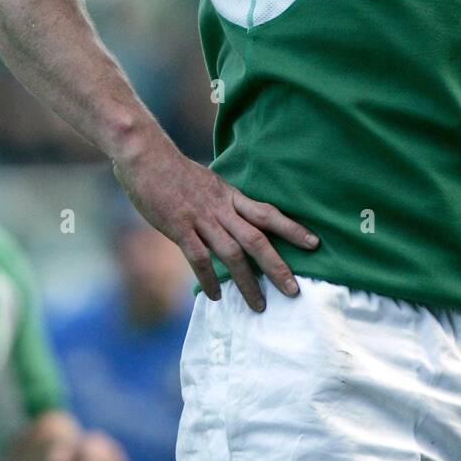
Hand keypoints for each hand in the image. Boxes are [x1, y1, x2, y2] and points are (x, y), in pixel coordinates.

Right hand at [112, 132, 319, 310]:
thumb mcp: (209, 183)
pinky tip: (216, 296)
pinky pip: (199, 258)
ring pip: (232, 253)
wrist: (146, 156)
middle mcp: (221, 208)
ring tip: (259, 305)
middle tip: (294, 290)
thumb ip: (223, 202)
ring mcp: (201, 218)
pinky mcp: (179, 227)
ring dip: (247, 281)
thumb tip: (236, 218)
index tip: (314, 243)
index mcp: (231, 195)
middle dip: (277, 266)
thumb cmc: (175, 170)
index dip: (292, 228)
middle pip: (257, 238)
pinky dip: (209, 278)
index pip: (268, 213)